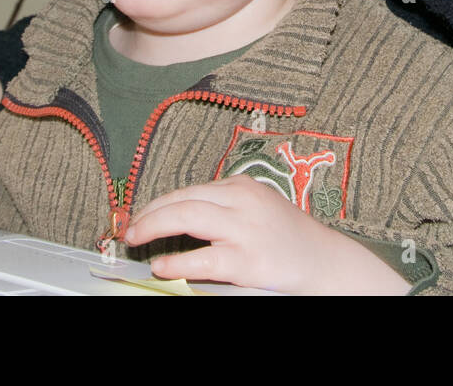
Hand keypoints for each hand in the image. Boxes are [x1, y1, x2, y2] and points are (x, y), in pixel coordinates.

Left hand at [122, 175, 409, 294]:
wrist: (325, 263)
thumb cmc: (289, 239)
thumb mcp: (258, 209)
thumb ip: (225, 207)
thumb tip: (178, 218)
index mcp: (242, 186)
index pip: (189, 190)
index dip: (158, 203)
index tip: (138, 215)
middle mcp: (241, 201)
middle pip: (182, 199)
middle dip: (148, 213)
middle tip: (128, 228)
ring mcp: (244, 230)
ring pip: (186, 218)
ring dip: (153, 227)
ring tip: (134, 239)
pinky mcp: (247, 260)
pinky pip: (202, 258)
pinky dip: (176, 261)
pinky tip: (160, 266)